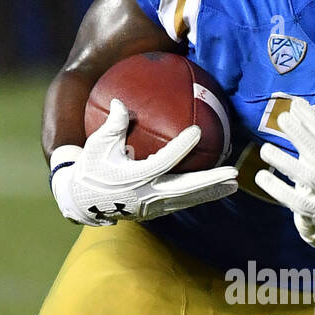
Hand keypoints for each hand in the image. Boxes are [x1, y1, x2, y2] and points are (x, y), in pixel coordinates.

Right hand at [50, 98, 237, 225]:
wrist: (80, 202)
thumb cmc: (89, 168)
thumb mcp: (97, 144)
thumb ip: (113, 124)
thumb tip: (121, 102)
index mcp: (134, 178)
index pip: (164, 161)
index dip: (182, 147)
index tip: (198, 131)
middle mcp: (147, 195)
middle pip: (186, 189)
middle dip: (211, 182)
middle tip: (234, 173)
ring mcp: (152, 207)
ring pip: (188, 200)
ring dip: (212, 192)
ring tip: (234, 184)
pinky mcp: (153, 212)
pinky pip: (181, 203)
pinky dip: (199, 196)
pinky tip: (215, 188)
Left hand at [254, 97, 314, 274]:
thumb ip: (311, 138)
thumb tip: (298, 105)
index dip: (311, 121)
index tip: (295, 105)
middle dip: (301, 135)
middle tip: (282, 118)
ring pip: (306, 177)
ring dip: (284, 161)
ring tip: (264, 149)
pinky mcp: (312, 213)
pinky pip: (293, 199)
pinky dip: (277, 188)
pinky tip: (261, 177)